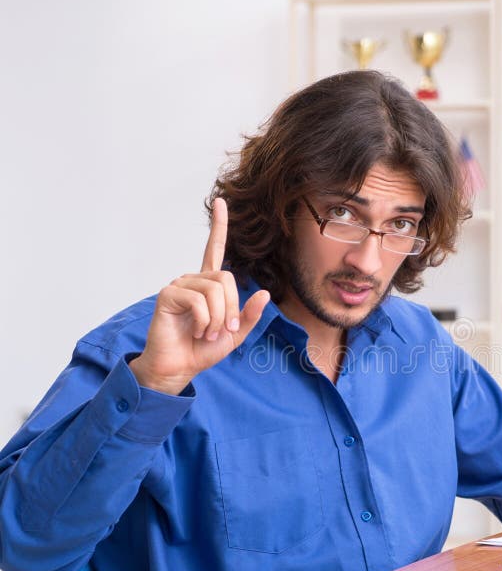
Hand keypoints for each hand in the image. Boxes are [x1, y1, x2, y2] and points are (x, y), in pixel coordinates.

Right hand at [129, 198, 269, 394]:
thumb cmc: (202, 350)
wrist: (180, 368)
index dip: (219, 227)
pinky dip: (204, 320)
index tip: (220, 202)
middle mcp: (194, 280)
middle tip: (222, 330)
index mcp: (210, 286)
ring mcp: (180, 285)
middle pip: (226, 279)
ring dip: (217, 318)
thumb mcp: (235, 334)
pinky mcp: (168, 294)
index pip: (215, 250)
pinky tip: (196, 330)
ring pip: (214, 290)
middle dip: (231, 308)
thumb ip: (249, 315)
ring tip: (207, 332)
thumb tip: (264, 293)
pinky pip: (198, 300)